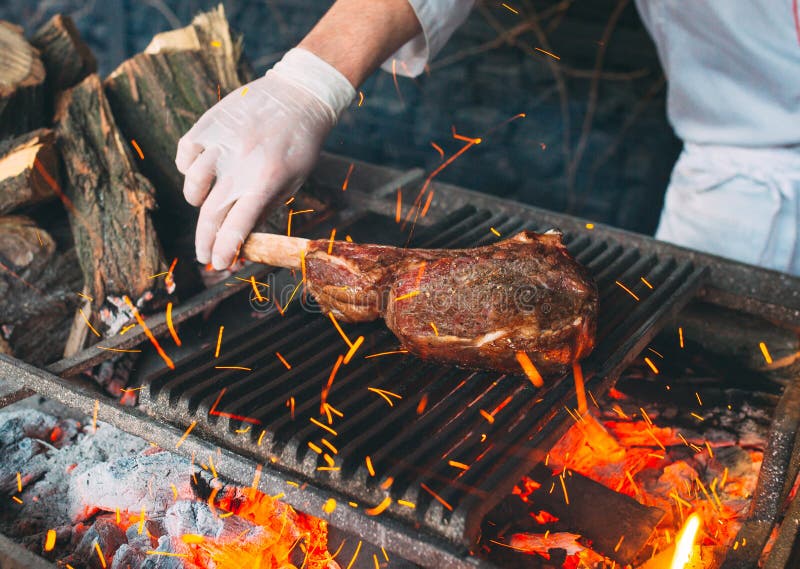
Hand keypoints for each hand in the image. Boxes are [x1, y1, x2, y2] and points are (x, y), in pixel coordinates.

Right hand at [175, 48, 354, 269]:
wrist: (299, 93)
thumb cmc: (300, 143)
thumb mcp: (293, 181)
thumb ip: (265, 207)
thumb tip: (242, 238)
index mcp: (265, 181)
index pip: (236, 226)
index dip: (223, 250)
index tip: (217, 265)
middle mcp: (239, 164)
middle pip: (211, 213)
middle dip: (205, 241)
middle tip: (203, 255)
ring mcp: (220, 143)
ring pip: (193, 185)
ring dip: (198, 201)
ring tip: (208, 203)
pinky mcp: (208, 124)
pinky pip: (185, 155)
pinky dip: (188, 167)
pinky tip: (201, 170)